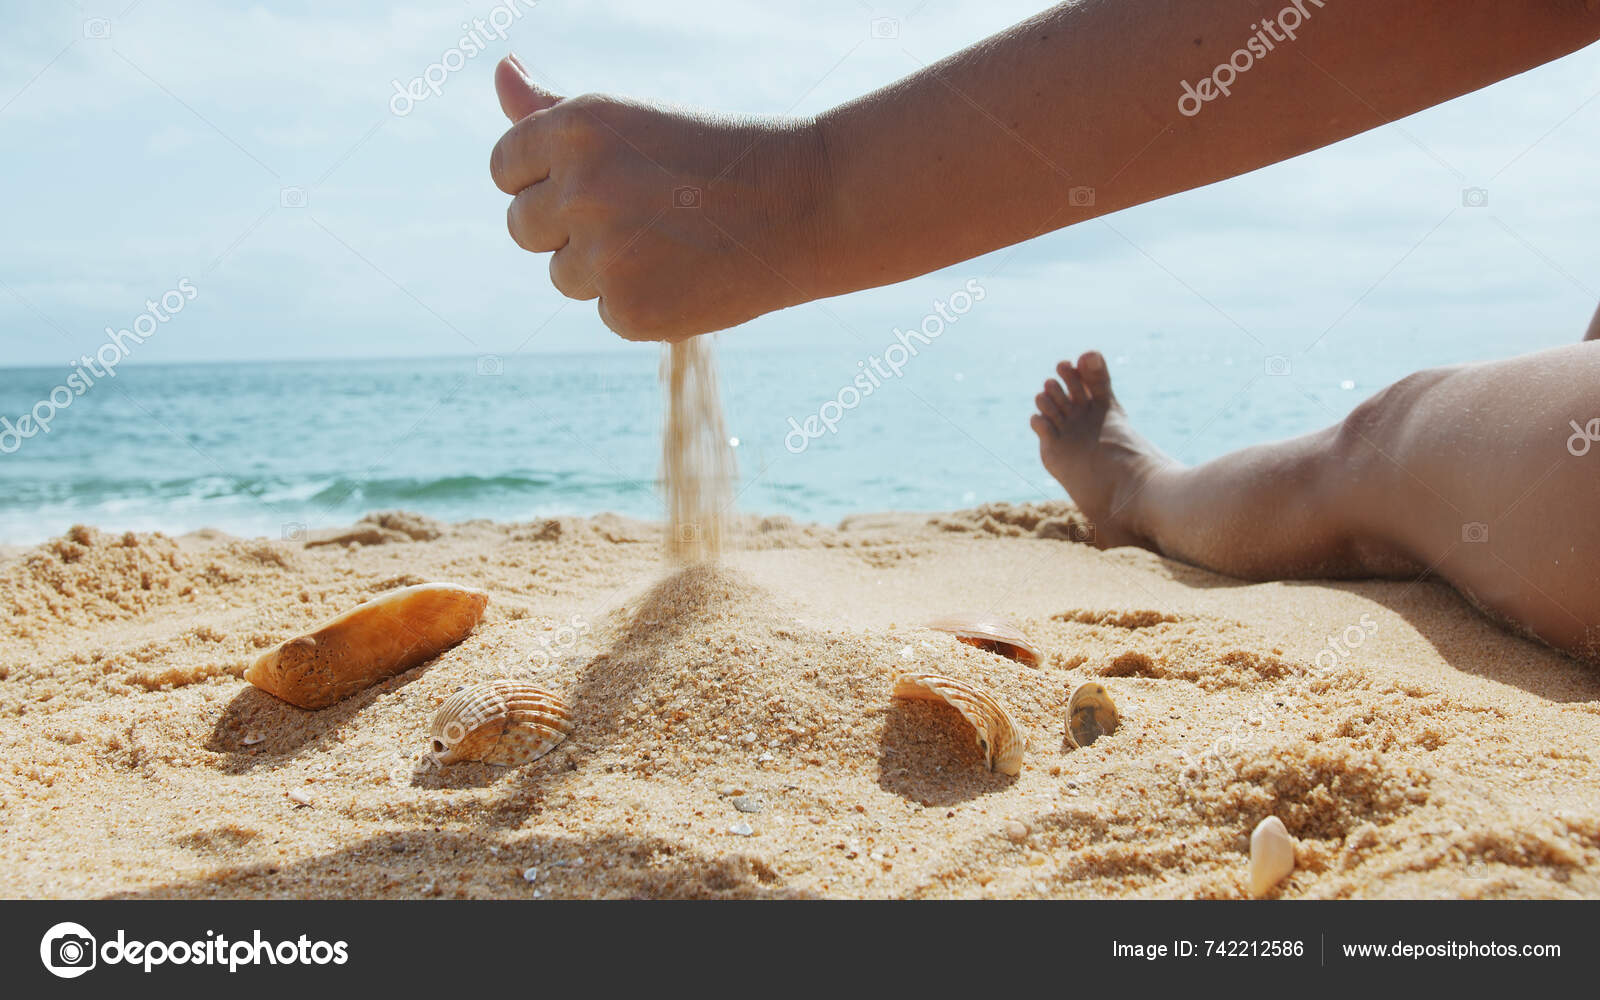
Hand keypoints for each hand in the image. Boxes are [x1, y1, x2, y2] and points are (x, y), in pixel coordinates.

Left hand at [490, 55, 830, 341]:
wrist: (805, 205)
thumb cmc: (715, 155)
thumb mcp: (632, 120)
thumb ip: (552, 111)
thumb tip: (501, 72)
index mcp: (575, 128)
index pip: (505, 168)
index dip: (545, 180)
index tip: (594, 182)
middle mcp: (580, 189)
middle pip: (522, 227)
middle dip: (566, 227)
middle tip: (638, 213)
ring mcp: (602, 255)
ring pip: (563, 274)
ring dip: (603, 268)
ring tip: (670, 243)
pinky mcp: (629, 310)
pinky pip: (606, 311)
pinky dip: (641, 302)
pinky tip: (687, 274)